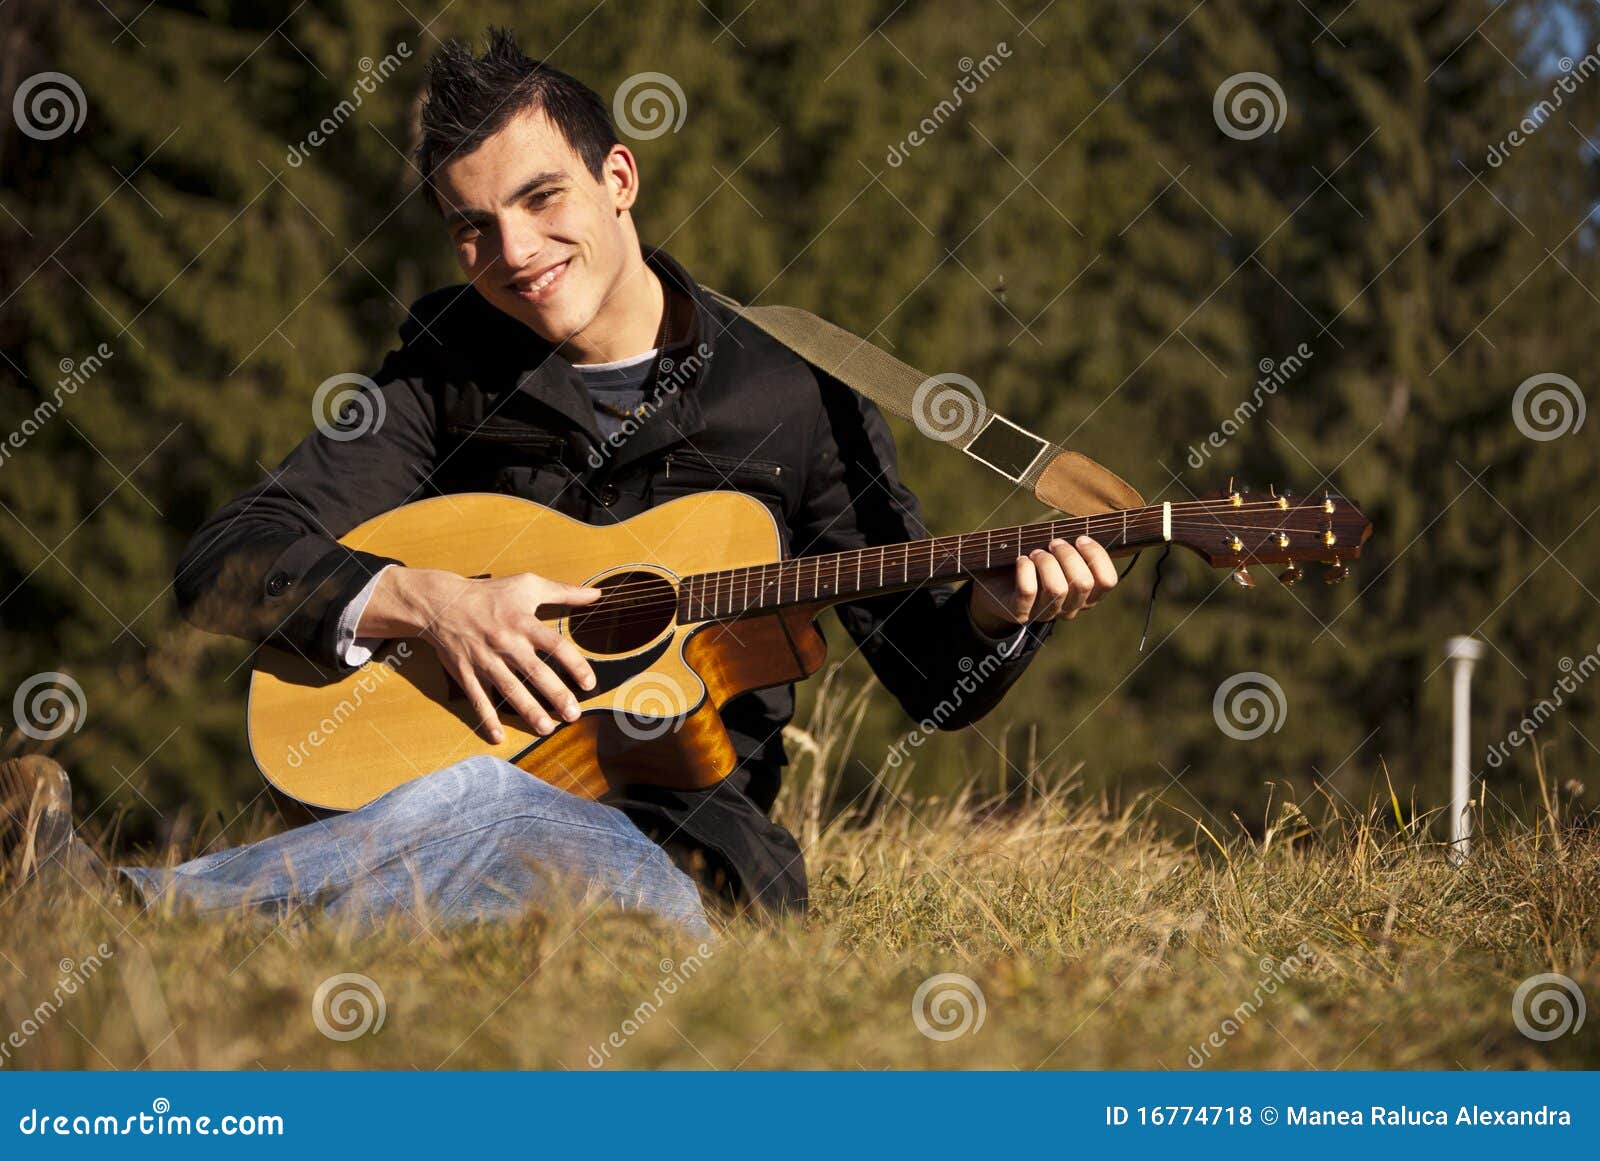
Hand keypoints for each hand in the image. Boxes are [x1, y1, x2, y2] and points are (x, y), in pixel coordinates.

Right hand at [358, 567, 601, 742]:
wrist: (441, 603)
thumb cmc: (489, 594)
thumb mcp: (527, 585)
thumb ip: (564, 592)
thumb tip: (597, 594)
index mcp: (523, 623)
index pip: (555, 645)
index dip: (575, 664)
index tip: (589, 683)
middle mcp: (506, 643)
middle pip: (535, 672)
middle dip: (556, 695)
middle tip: (574, 714)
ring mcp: (485, 660)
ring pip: (509, 689)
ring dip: (529, 711)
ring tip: (547, 728)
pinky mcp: (466, 673)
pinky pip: (478, 698)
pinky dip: (487, 718)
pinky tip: (499, 736)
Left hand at [967, 535, 1118, 636]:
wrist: (995, 583)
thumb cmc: (1033, 561)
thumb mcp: (1058, 554)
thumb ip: (1076, 546)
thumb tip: (1088, 528)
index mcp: (1086, 595)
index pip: (1107, 581)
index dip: (1097, 556)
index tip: (1081, 538)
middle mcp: (1069, 608)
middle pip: (1083, 583)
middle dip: (1068, 555)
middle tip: (1053, 542)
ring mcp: (1045, 613)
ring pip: (1057, 589)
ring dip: (1046, 562)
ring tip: (1035, 552)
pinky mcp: (1019, 613)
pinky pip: (1028, 591)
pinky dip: (1025, 569)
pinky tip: (1021, 560)